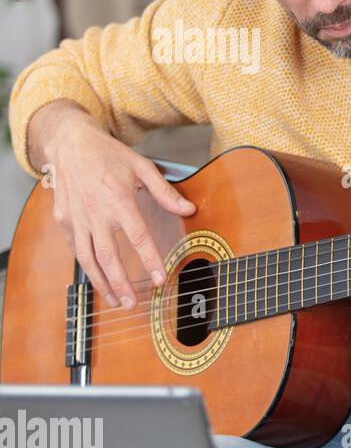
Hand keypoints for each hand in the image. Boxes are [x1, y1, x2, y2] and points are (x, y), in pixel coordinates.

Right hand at [40, 104, 195, 309]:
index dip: (149, 260)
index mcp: (119, 200)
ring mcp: (76, 219)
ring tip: (115, 300)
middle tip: (133, 304)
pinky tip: (97, 278)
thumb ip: (165, 192)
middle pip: (108, 256)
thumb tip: (190, 209)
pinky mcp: (64, 221)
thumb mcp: (142, 167)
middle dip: (121, 283)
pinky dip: (86, 267)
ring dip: (101, 283)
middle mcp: (95, 213)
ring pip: (87, 258)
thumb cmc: (109, 155)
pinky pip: (75, 249)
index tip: (159, 279)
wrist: (70, 144)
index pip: (137, 236)